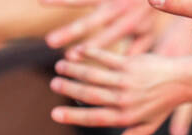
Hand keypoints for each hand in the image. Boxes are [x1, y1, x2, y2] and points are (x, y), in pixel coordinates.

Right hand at [44, 0, 158, 53]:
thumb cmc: (149, 8)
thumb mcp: (147, 31)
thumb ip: (134, 49)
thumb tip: (120, 69)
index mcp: (127, 24)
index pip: (105, 41)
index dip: (88, 49)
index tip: (69, 58)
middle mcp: (117, 8)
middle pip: (90, 22)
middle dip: (70, 31)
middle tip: (50, 41)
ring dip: (61, 0)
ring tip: (42, 2)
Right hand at [51, 48, 191, 134]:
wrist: (180, 81)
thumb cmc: (161, 106)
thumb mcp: (146, 127)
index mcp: (126, 117)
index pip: (94, 118)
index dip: (73, 116)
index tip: (54, 114)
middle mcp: (124, 100)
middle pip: (90, 94)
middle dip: (69, 89)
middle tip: (53, 84)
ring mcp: (127, 81)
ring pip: (94, 74)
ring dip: (74, 69)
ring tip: (60, 66)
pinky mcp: (130, 63)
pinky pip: (105, 58)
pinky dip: (89, 54)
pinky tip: (76, 52)